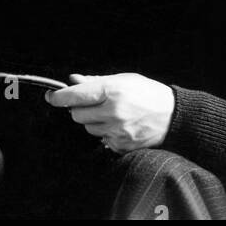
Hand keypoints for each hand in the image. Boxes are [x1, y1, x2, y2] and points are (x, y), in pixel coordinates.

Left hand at [45, 73, 174, 152]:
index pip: (75, 96)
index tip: (51, 96)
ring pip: (88, 129)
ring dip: (93, 122)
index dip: (59, 97)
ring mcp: (118, 131)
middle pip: (77, 115)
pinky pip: (103, 140)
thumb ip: (95, 80)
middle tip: (91, 104)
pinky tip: (120, 125)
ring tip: (110, 114)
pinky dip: (106, 133)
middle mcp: (113, 112)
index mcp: (111, 91)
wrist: (174, 115)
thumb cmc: (148, 93)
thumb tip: (73, 80)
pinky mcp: (123, 146)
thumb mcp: (122, 79)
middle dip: (80, 109)